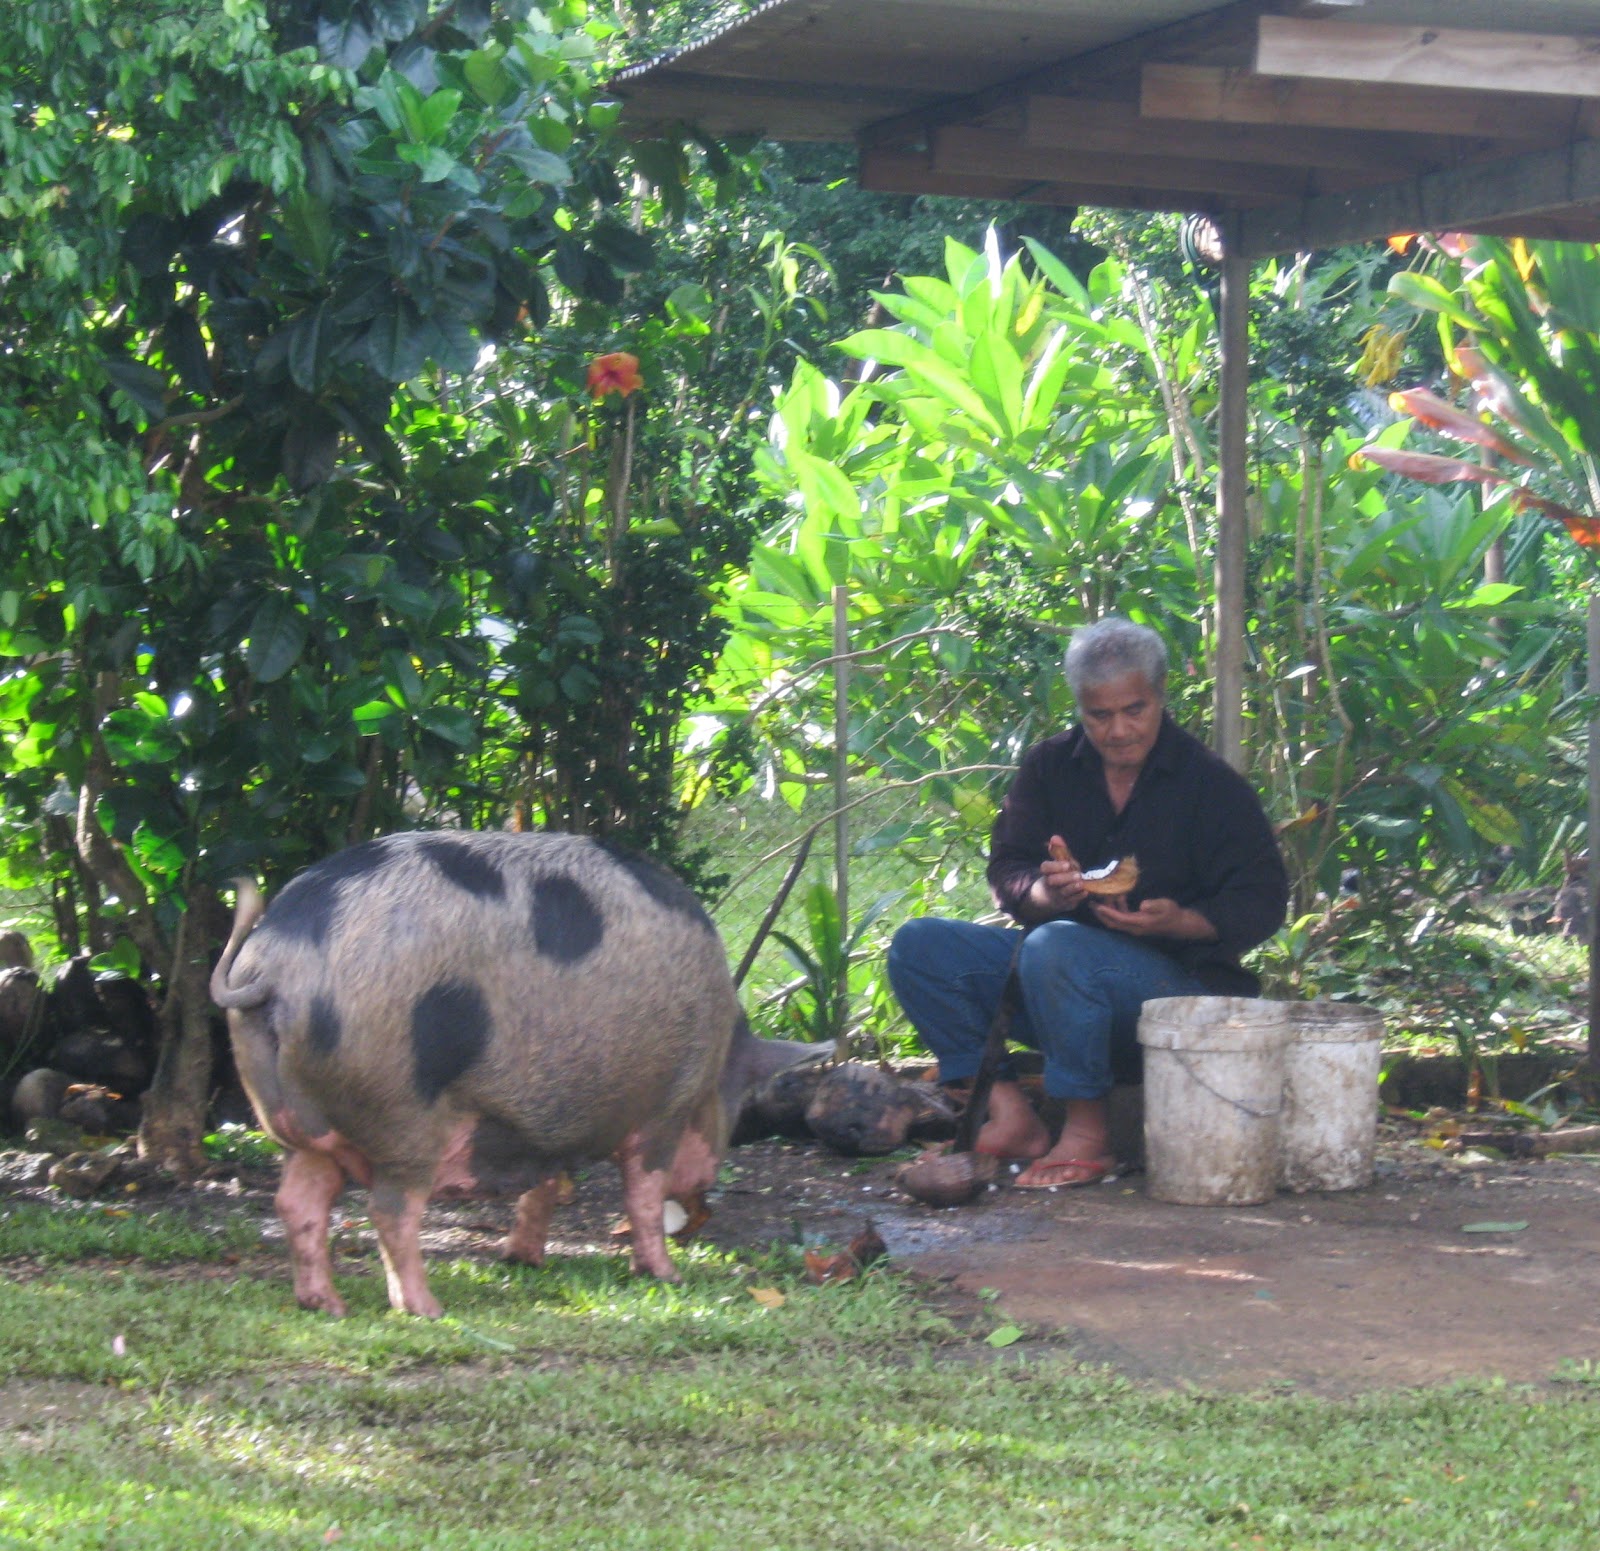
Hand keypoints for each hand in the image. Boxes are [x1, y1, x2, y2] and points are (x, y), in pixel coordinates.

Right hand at [1029, 833, 1086, 914]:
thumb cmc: (1058, 875)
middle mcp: (1050, 885)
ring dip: (1072, 888)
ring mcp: (1057, 896)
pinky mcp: (1065, 904)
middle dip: (1064, 878)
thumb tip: (1055, 837)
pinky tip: (1085, 892)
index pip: (1045, 868)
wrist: (1049, 897)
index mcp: (1047, 872)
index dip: (1055, 866)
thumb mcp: (1058, 863)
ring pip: (1062, 893)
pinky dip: (1078, 897)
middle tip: (1077, 874)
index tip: (1067, 864)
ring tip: (1081, 883)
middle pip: (1052, 882)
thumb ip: (1058, 850)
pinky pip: (1071, 902)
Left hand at [1091, 897, 1217, 941]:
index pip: (1119, 918)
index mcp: (1139, 923)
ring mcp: (1135, 927)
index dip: (1107, 912)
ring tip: (1102, 898)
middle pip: (1113, 923)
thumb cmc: (1172, 913)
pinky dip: (1117, 909)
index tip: (1097, 905)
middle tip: (1091, 903)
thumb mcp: (1165, 906)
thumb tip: (1142, 905)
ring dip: (1108, 911)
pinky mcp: (1136, 924)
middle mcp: (1134, 928)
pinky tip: (1119, 898)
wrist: (1179, 923)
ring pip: (1116, 921)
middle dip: (1101, 914)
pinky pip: (1122, 918)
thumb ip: (1154, 905)